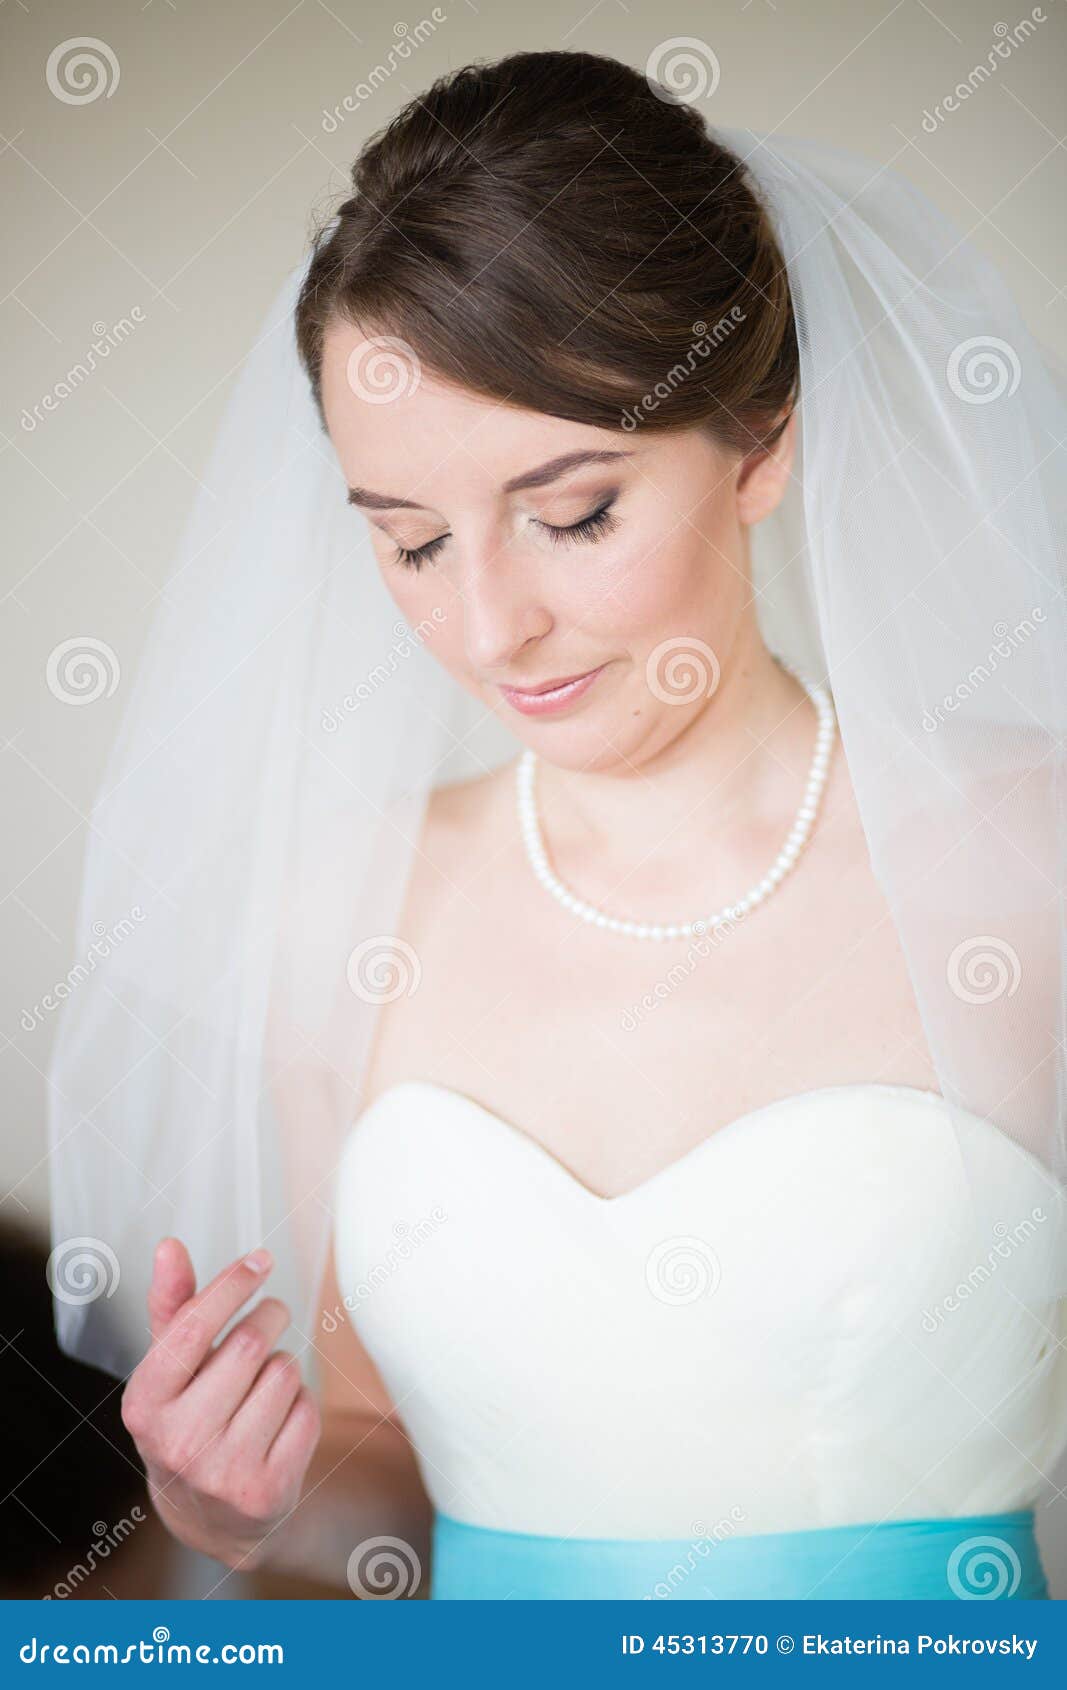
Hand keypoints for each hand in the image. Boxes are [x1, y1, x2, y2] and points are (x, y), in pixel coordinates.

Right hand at [121, 1237, 321, 1569]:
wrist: (209, 1515)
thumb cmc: (189, 1417)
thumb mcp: (170, 1368)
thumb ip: (172, 1306)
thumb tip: (169, 1246)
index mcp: (143, 1405)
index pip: (191, 1328)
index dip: (231, 1285)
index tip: (260, 1260)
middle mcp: (177, 1443)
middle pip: (248, 1344)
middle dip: (269, 1317)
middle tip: (272, 1315)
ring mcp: (221, 1473)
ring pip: (283, 1374)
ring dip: (283, 1365)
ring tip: (263, 1384)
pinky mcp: (265, 1492)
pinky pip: (307, 1411)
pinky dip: (301, 1404)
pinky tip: (278, 1421)